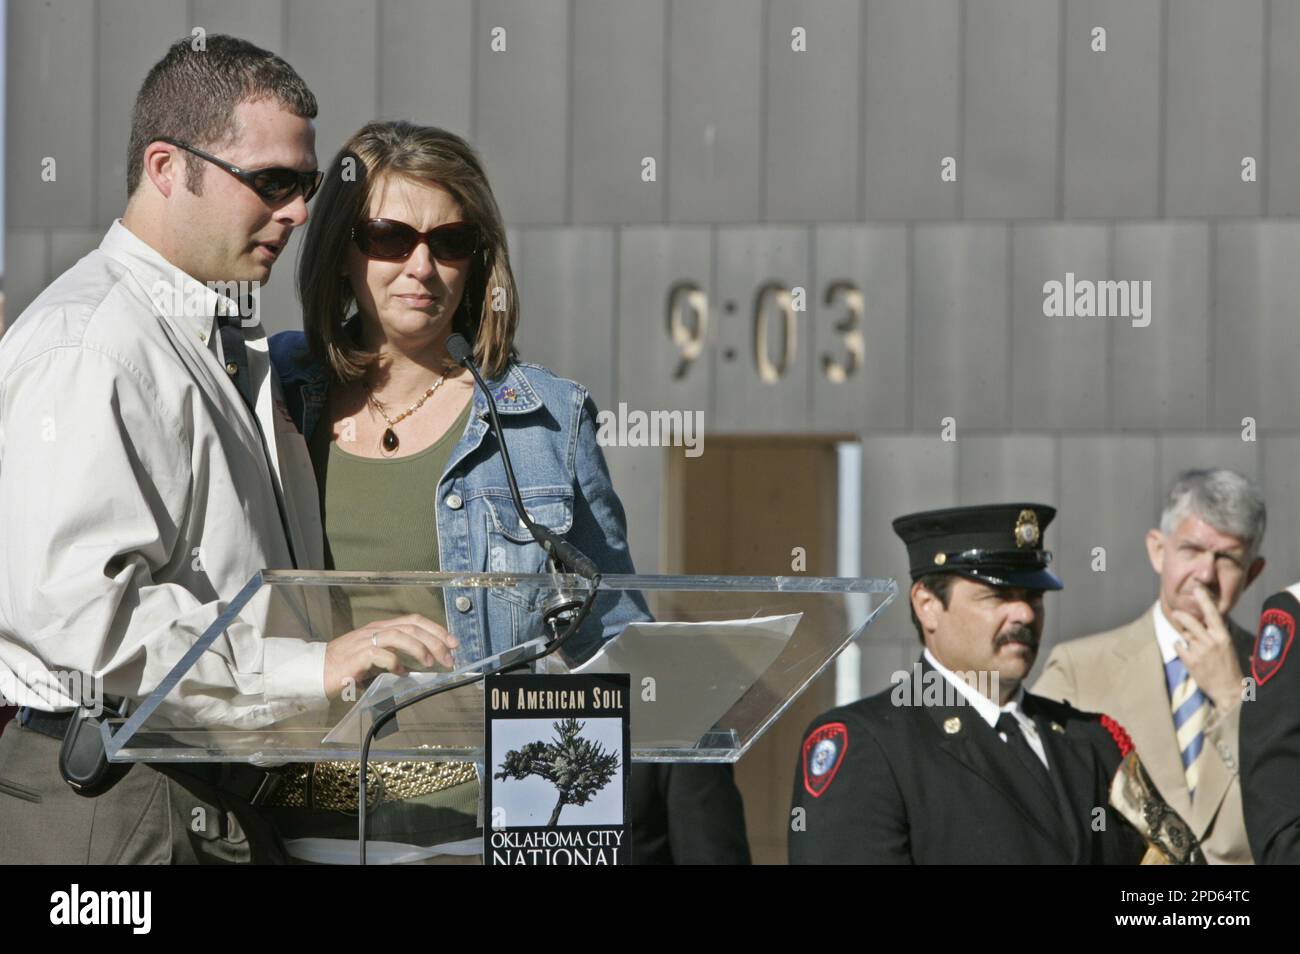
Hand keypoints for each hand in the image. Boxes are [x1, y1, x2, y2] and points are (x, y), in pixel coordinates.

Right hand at [323, 614, 458, 700]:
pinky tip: (401, 673)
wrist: (315, 673)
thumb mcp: (373, 662)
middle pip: (412, 626)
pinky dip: (395, 663)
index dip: (436, 629)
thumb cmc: (344, 668)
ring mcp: (365, 641)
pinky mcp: (356, 657)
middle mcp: (375, 630)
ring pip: (399, 635)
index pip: (414, 620)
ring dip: (419, 648)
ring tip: (431, 663)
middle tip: (449, 657)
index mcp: (381, 628)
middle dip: (435, 640)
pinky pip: (380, 655)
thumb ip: (392, 660)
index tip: (452, 643)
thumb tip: (413, 670)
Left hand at [1168, 586, 1244, 712]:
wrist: (1229, 690)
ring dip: (1184, 634)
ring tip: (1187, 638)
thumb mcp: (1224, 646)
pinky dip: (1180, 647)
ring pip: (1185, 634)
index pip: (1213, 614)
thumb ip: (1211, 634)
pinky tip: (1186, 651)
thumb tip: (1195, 622)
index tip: (1197, 588)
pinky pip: (1179, 646)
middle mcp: (1212, 642)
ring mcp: (1201, 651)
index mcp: (1223, 636)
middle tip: (1176, 612)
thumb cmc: (1227, 666)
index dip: (1204, 599)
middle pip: (1191, 621)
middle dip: (1181, 615)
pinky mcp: (1191, 661)